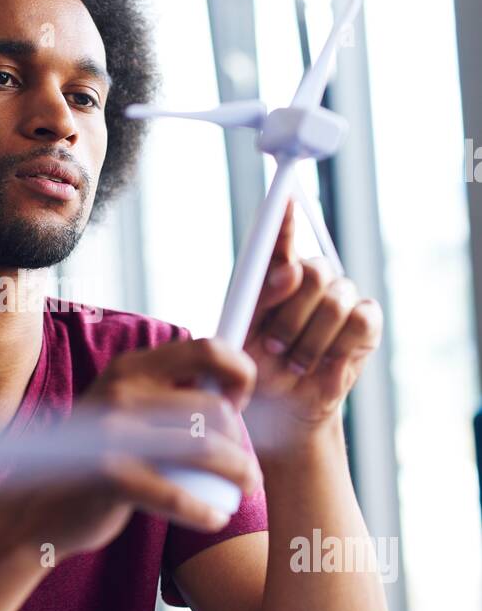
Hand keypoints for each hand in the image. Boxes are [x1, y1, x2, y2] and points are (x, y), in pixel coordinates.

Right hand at [0, 337, 262, 571]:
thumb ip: (169, 393)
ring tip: (245, 486)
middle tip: (241, 461)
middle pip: (214, 406)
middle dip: (241, 438)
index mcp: (131, 367)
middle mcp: (122, 390)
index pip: (208, 349)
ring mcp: (114, 432)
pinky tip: (214, 518)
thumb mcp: (128, 409)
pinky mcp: (111, 475)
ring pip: (204, 447)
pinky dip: (204, 510)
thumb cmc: (99, 460)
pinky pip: (178, 494)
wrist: (41, 507)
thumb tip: (232, 386)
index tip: (238, 405)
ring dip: (238, 471)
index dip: (240, 374)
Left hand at [243, 198, 382, 439]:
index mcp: (274, 273)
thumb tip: (289, 270)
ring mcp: (342, 296)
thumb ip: (260, 298)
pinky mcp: (366, 321)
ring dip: (310, 339)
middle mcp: (311, 277)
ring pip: (336, 299)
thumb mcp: (244, 335)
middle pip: (314, 271)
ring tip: (294, 364)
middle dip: (291, 314)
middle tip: (275, 346)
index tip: (283, 201)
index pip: (280, 236)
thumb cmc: (256, 367)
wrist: (282, 408)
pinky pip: (361, 320)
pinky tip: (324, 362)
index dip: (284, 218)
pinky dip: (339, 345)